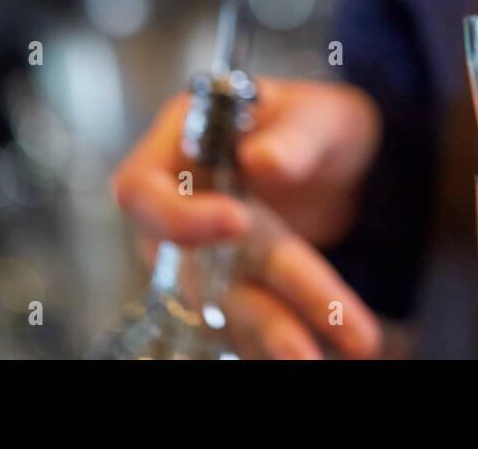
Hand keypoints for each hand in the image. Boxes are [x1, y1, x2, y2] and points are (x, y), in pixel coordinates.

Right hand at [112, 79, 383, 358]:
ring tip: (315, 360)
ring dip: (274, 334)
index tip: (239, 222)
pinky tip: (323, 352)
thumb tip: (262, 159)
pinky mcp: (233, 287)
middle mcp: (177, 205)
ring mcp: (202, 253)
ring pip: (230, 303)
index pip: (142, 188)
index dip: (179, 216)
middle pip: (190, 266)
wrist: (335, 157)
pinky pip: (251, 321)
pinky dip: (281, 339)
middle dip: (253, 308)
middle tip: (301, 348)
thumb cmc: (314, 122)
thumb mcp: (319, 116)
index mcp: (178, 143)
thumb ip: (295, 135)